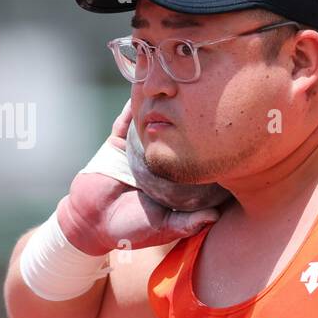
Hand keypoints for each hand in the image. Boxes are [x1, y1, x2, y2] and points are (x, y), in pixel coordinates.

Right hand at [56, 100, 220, 254]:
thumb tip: (215, 216)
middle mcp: (158, 159)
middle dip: (188, 119)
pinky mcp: (118, 143)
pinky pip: (125, 122)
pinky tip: (142, 92)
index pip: (194, 158)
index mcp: (174, 177)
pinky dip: (132, 107)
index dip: (207, 147)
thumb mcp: (164, 228)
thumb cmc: (131, 229)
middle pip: (177, 134)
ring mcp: (138, 149)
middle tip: (205, 100)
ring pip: (152, 123)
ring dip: (161, 107)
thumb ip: (187, 223)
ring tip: (176, 88)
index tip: (225, 133)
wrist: (91, 223)